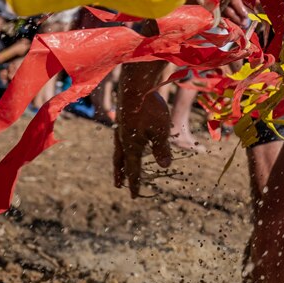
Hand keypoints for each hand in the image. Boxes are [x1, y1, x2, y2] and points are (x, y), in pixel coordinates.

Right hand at [112, 76, 172, 194]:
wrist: (135, 86)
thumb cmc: (150, 109)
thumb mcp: (160, 131)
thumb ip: (162, 149)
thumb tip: (164, 166)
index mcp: (131, 146)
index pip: (133, 170)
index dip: (135, 183)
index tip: (134, 196)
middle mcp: (123, 140)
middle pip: (121, 162)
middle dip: (121, 174)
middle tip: (118, 186)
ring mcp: (121, 129)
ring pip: (119, 150)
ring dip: (119, 161)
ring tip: (119, 168)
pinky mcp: (123, 120)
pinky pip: (121, 139)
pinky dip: (122, 147)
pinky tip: (126, 143)